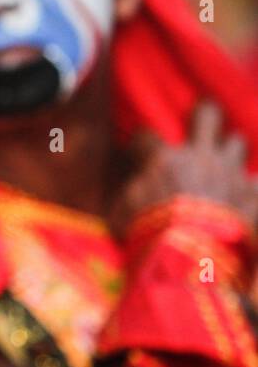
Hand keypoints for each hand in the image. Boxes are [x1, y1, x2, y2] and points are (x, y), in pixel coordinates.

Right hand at [114, 103, 257, 233]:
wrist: (191, 255)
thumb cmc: (150, 231)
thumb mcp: (122, 213)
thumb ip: (127, 196)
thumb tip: (124, 194)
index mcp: (164, 159)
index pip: (146, 136)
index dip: (140, 139)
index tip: (138, 146)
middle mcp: (199, 157)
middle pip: (207, 116)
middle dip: (204, 111)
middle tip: (202, 113)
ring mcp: (229, 173)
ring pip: (237, 141)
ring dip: (230, 148)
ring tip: (225, 157)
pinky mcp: (252, 194)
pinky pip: (256, 181)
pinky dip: (251, 186)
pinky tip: (247, 192)